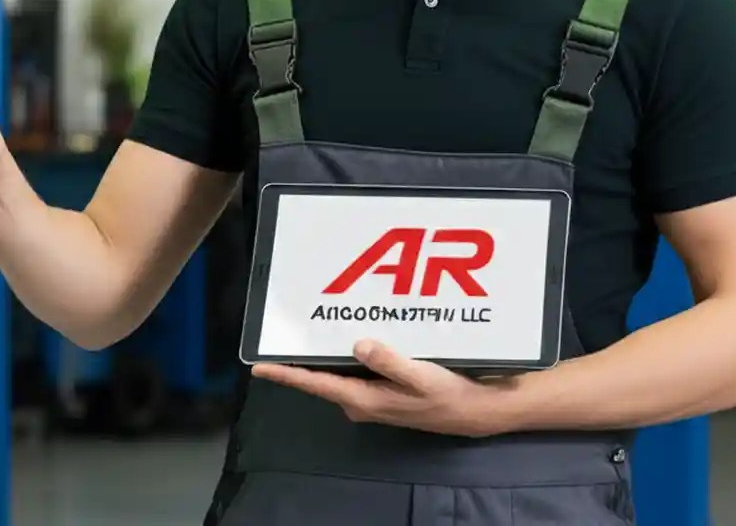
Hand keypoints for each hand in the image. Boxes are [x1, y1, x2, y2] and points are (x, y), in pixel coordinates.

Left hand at [251, 339, 516, 437]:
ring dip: (325, 354)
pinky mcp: (383, 392)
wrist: (477, 411)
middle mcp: (360, 401)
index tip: (258, 367)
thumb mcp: (421, 376)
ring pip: (338, 373)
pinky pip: (355, 372)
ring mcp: (370, 398)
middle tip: (284, 329)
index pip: (315, 385)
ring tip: (309, 325)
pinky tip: (348, 335)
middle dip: (302, 357)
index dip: (286, 375)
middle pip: (321, 377)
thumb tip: (357, 344)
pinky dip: (348, 356)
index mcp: (363, 399)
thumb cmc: (449, 395)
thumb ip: (389, 361)